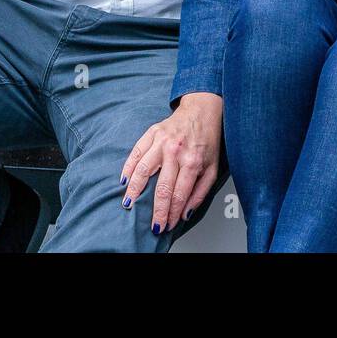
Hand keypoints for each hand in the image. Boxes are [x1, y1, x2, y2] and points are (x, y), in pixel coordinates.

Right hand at [120, 92, 222, 233]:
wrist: (201, 111)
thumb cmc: (207, 141)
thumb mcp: (212, 168)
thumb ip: (200, 192)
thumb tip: (185, 214)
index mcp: (193, 161)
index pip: (179, 194)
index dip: (171, 214)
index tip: (166, 226)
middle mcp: (176, 151)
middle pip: (162, 187)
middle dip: (157, 211)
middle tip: (153, 226)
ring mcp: (162, 141)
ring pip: (143, 170)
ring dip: (134, 190)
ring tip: (129, 204)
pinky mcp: (152, 133)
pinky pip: (136, 152)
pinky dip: (128, 168)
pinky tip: (124, 180)